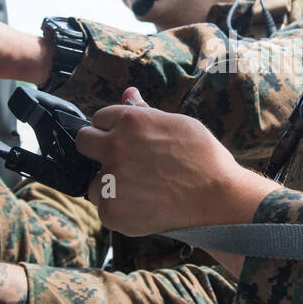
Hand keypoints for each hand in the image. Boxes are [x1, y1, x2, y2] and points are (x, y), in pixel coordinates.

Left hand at [76, 88, 279, 248]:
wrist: (219, 197)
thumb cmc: (204, 158)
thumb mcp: (177, 124)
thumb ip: (146, 112)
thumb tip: (128, 93)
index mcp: (129, 121)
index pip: (99, 118)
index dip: (113, 130)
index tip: (127, 142)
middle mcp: (115, 147)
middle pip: (83, 142)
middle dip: (98, 150)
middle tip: (123, 163)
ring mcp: (110, 180)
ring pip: (94, 181)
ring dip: (110, 186)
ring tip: (142, 192)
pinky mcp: (112, 210)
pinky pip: (105, 208)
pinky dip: (121, 210)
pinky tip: (145, 208)